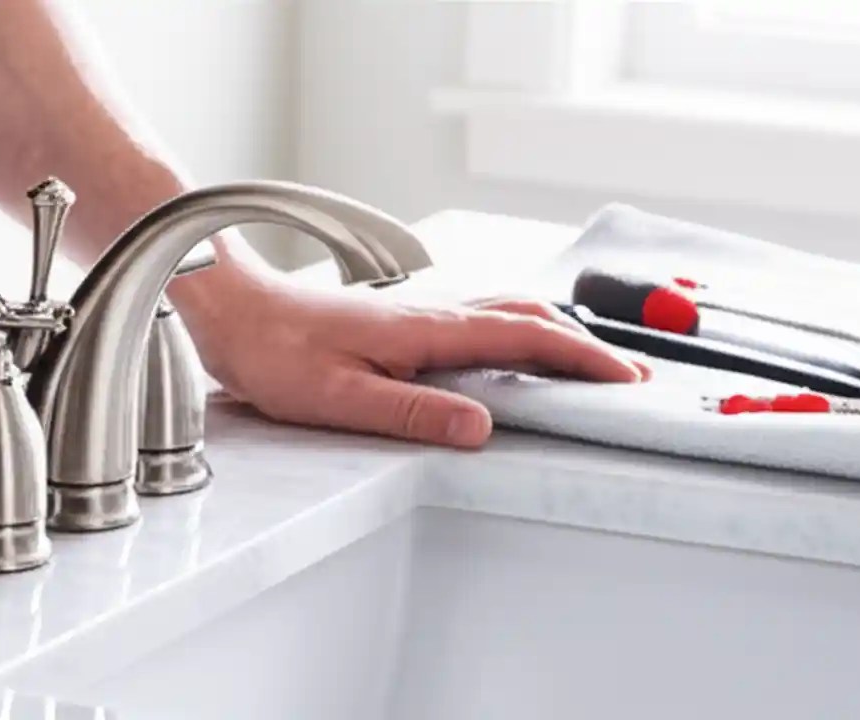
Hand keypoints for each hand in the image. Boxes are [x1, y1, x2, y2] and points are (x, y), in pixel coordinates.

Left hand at [176, 263, 650, 448]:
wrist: (236, 310)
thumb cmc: (277, 352)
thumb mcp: (340, 397)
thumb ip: (413, 412)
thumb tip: (481, 428)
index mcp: (426, 331)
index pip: (523, 341)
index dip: (581, 359)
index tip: (624, 379)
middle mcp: (431, 314)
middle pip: (527, 317)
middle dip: (583, 344)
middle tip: (624, 375)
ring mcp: (417, 313)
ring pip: (505, 311)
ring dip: (554, 333)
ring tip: (585, 361)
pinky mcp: (401, 320)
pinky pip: (478, 317)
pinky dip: (517, 330)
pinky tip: (511, 348)